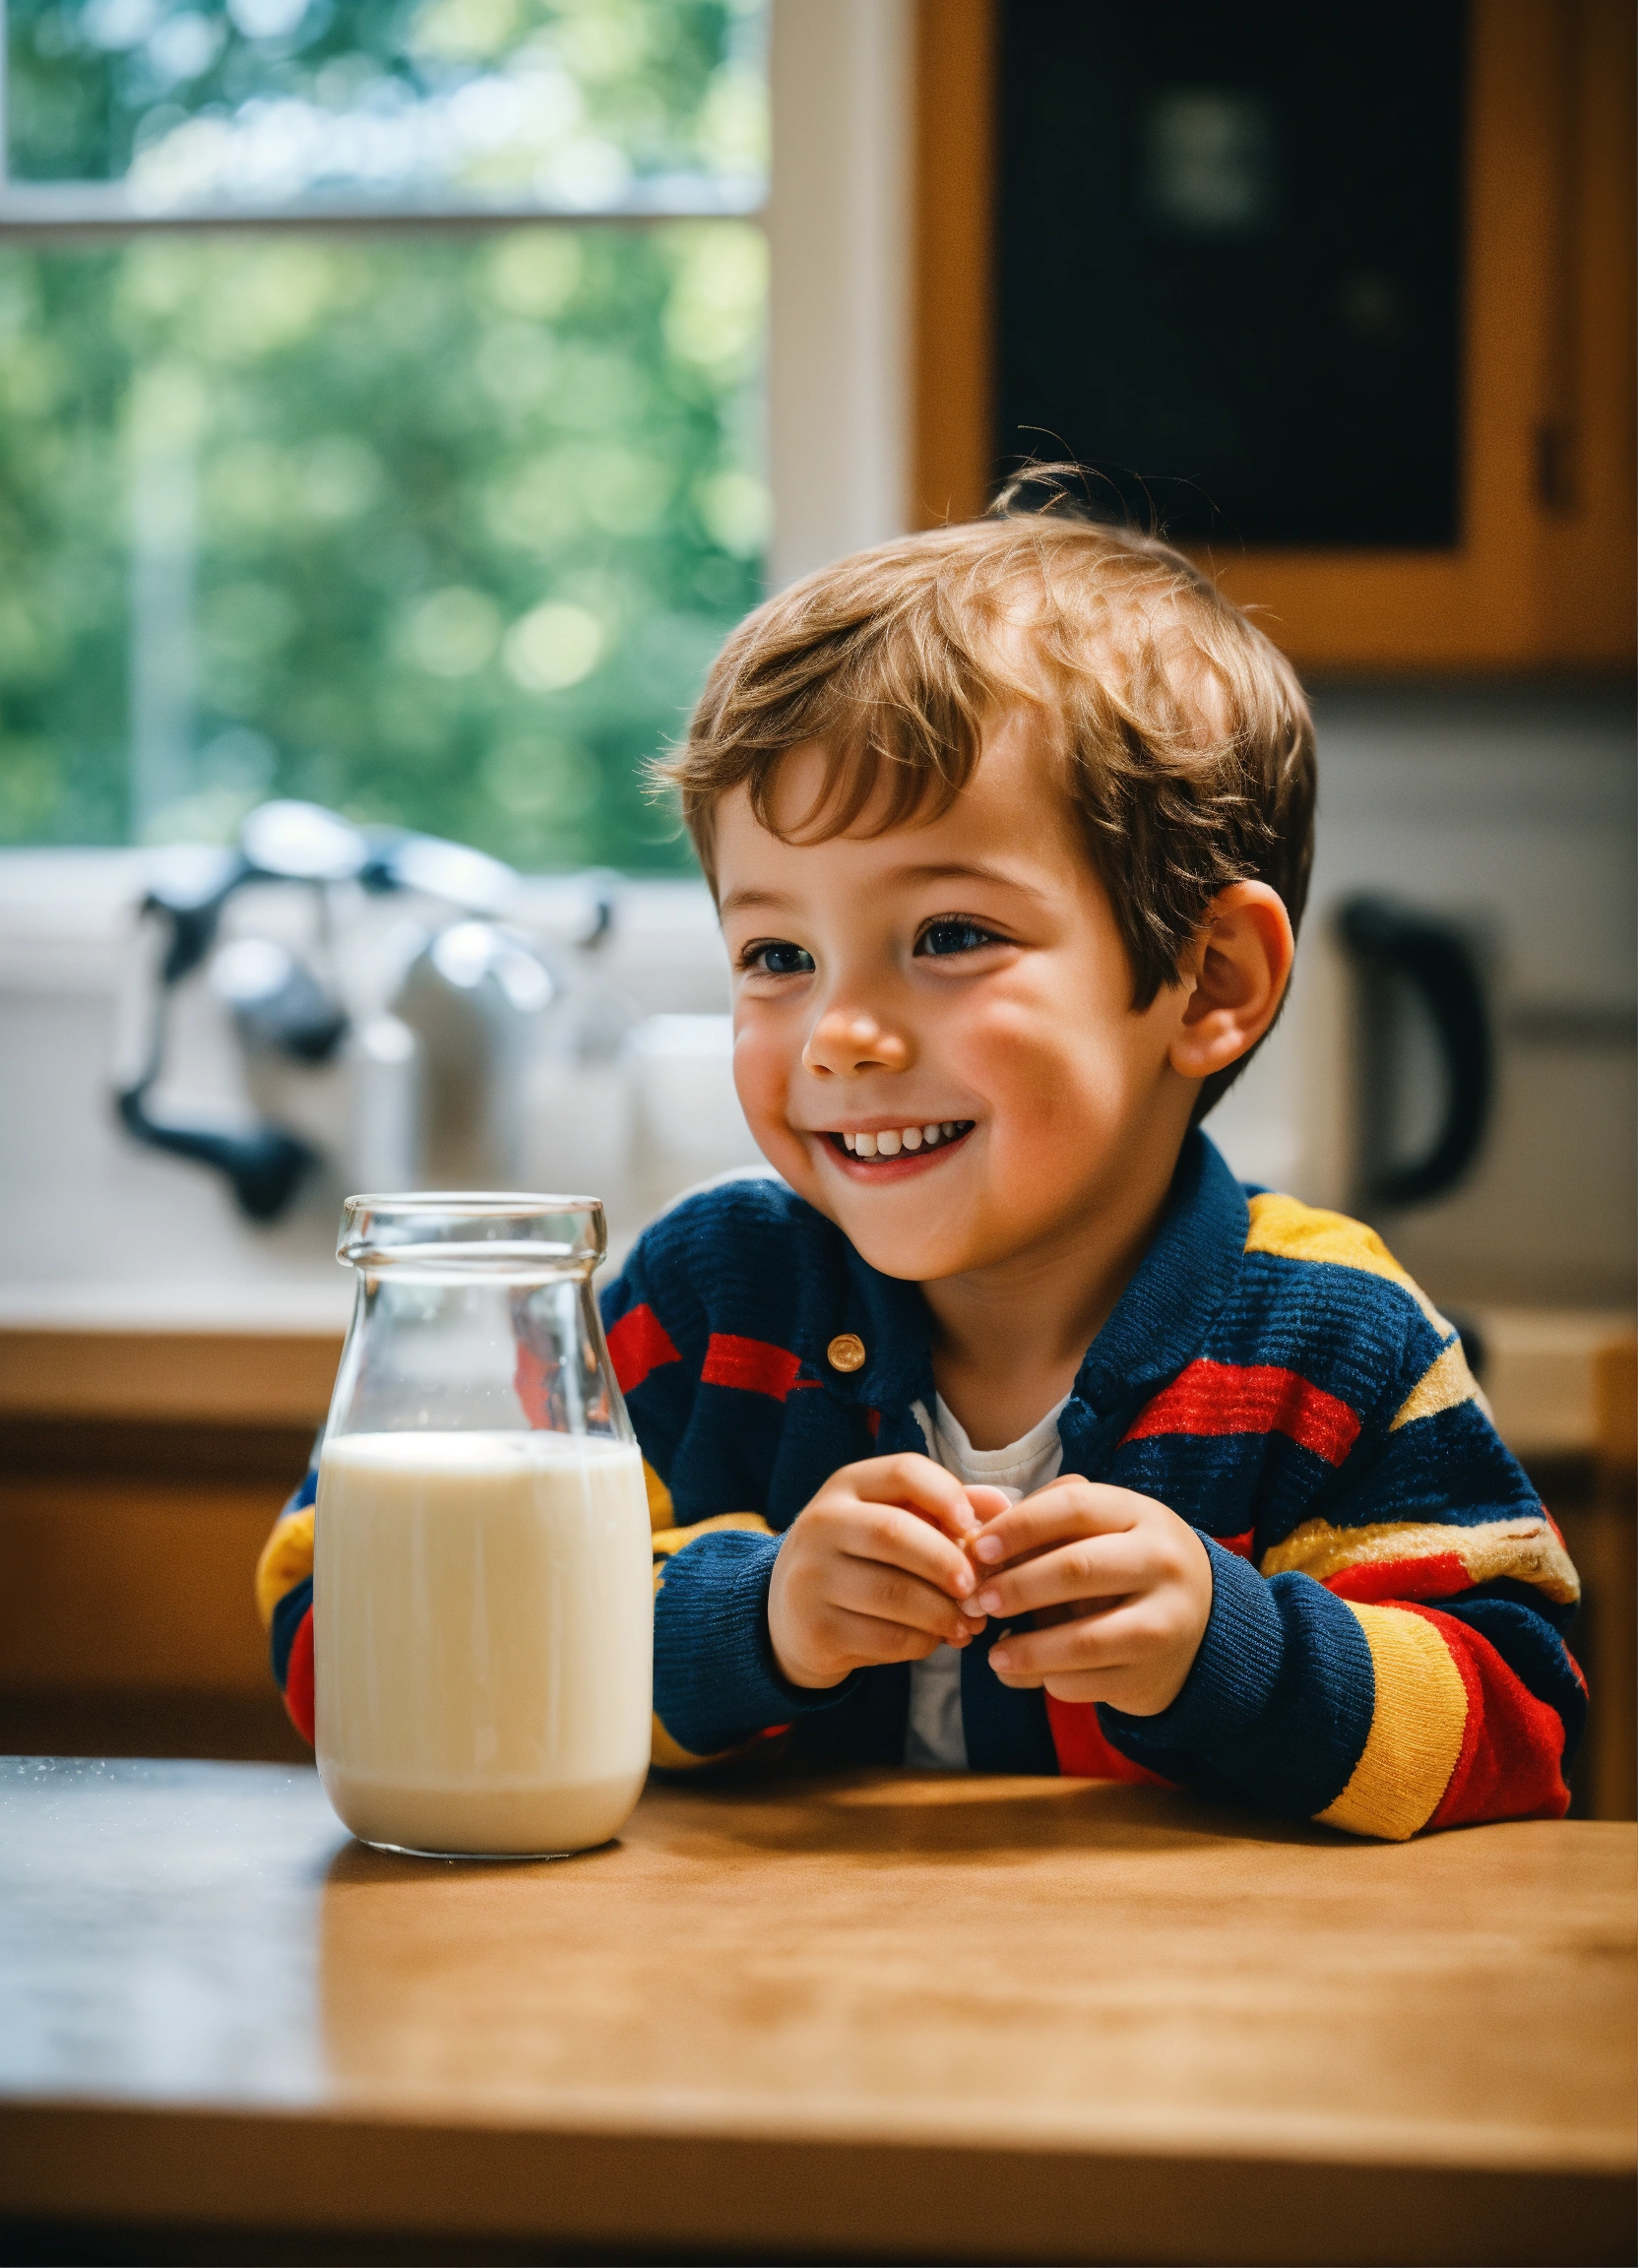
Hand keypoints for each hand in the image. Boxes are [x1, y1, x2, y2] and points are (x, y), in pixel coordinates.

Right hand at [768, 1455, 991, 1690]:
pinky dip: (923, 1642)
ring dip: (943, 1612)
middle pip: (895, 1532)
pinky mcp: (816, 1629)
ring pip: (893, 1592)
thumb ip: (944, 1508)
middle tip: (977, 1588)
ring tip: (968, 1622)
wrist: (790, 1613)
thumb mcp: (892, 1520)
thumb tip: (1001, 1505)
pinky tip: (935, 1640)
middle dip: (947, 1562)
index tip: (974, 1526)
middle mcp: (821, 1524)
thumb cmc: (861, 1557)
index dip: (947, 1495)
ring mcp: (812, 1577)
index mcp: (846, 1486)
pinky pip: (885, 1638)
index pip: (903, 1472)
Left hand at [958, 1480, 1211, 1715]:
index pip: (1074, 1507)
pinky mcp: (1152, 1674)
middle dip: (1017, 1586)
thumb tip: (981, 1533)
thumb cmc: (1126, 1564)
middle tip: (978, 1600)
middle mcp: (1161, 1563)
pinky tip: (1033, 1672)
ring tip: (994, 1654)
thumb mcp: (1103, 1527)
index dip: (1019, 1526)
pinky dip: (1051, 1679)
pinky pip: (1089, 1682)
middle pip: (1076, 1569)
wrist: (1201, 1624)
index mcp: (1141, 1515)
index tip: (979, 1547)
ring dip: (1027, 1649)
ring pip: (1082, 1639)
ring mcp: (1163, 1622)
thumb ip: (1049, 1518)